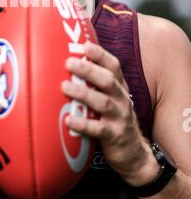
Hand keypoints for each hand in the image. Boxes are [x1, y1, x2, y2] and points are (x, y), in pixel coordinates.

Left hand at [62, 41, 156, 183]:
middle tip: (69, 63)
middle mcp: (121, 99)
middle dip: (89, 70)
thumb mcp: (110, 98)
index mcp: (119, 87)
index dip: (101, 55)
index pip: (113, 66)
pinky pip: (98, 129)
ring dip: (83, 93)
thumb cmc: (114, 119)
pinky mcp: (114, 136)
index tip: (86, 45)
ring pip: (103, 102)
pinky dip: (83, 124)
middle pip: (107, 80)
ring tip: (64, 87)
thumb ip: (95, 83)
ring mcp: (119, 117)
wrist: (134, 153)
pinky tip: (69, 120)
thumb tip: (70, 62)